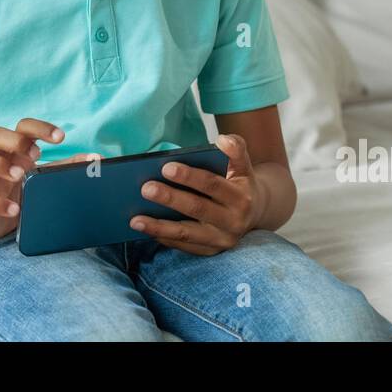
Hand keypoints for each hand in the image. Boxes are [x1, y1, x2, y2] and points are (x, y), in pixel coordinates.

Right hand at [0, 119, 78, 242]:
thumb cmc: (20, 190)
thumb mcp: (43, 177)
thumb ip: (66, 167)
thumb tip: (96, 159)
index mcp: (16, 150)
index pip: (23, 127)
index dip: (40, 128)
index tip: (61, 138)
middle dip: (14, 140)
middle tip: (35, 155)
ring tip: (19, 176)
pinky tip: (15, 209)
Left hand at [128, 134, 263, 254]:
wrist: (256, 212)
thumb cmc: (239, 182)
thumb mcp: (243, 164)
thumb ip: (235, 149)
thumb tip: (223, 140)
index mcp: (241, 196)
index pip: (213, 184)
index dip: (190, 176)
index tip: (166, 167)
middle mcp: (234, 221)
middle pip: (198, 209)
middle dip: (170, 199)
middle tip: (146, 188)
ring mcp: (222, 240)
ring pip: (187, 234)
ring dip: (160, 227)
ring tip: (135, 220)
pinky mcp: (211, 251)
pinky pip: (184, 246)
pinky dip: (164, 237)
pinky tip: (145, 230)